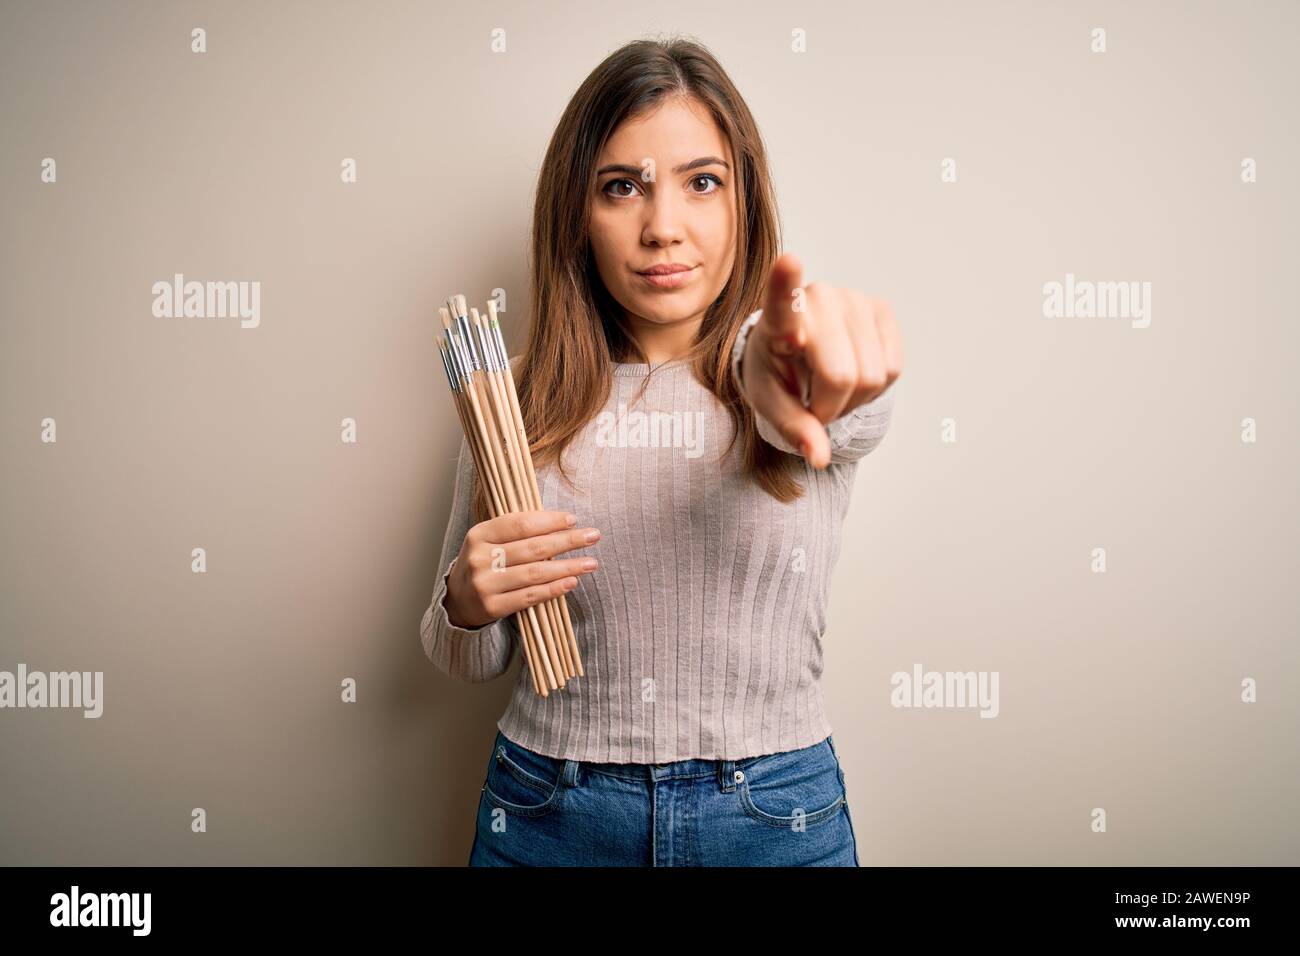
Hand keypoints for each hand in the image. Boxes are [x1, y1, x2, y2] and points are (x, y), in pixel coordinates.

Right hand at [443, 511, 600, 628]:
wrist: (457, 601)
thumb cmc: (484, 564)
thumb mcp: (490, 541)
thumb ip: (517, 531)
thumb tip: (562, 523)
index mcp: (479, 534)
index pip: (520, 523)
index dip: (549, 521)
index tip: (573, 519)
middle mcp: (480, 558)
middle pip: (532, 547)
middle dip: (567, 540)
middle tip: (593, 536)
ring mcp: (485, 584)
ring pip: (535, 573)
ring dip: (568, 567)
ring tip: (590, 563)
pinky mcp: (492, 607)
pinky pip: (530, 596)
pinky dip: (554, 589)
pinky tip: (572, 582)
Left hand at [740, 252, 902, 468]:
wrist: (793, 354)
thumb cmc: (776, 374)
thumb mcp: (771, 404)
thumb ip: (793, 429)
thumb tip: (819, 457)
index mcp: (777, 319)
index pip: (781, 299)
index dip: (787, 282)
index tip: (789, 261)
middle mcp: (817, 299)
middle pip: (842, 376)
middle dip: (831, 406)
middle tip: (814, 403)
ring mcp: (853, 299)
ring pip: (873, 376)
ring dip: (854, 399)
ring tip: (831, 387)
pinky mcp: (881, 308)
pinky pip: (894, 367)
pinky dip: (877, 388)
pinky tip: (855, 372)